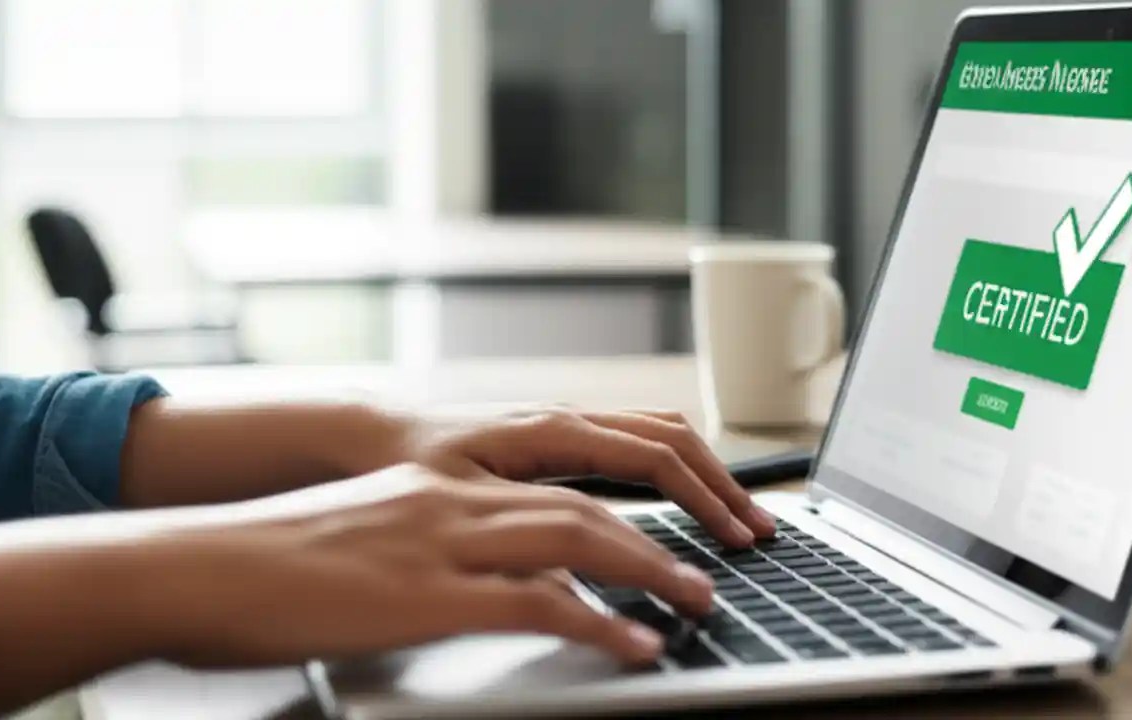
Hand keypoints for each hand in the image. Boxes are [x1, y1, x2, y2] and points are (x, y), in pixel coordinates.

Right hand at [147, 464, 714, 667]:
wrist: (197, 567)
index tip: (667, 531)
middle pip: (583, 507)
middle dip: (657, 536)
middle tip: (704, 569)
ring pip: (575, 540)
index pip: (554, 486)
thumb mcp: (365, 543)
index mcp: (439, 490)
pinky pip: (536, 605)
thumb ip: (427, 551)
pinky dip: (599, 623)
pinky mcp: (425, 595)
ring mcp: (441, 544)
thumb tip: (476, 581)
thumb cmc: (268, 566)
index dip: (622, 508)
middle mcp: (451, 504)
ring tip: (695, 601)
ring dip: (649, 570)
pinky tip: (635, 645)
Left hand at [394, 408, 775, 546]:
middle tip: (759, 529)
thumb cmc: (410, 465)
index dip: (704, 499)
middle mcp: (568, 417)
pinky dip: (675, 465)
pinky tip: (685, 496)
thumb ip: (529, 522)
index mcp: (553, 430)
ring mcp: (566, 422)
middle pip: (673, 437)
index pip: (654, 458)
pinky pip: (635, 439)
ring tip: (737, 514)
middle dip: (723, 483)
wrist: (372, 436)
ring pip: (660, 431)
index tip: (735, 537)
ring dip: (705, 471)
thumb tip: (593, 553)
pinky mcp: (558, 435)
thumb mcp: (463, 501)